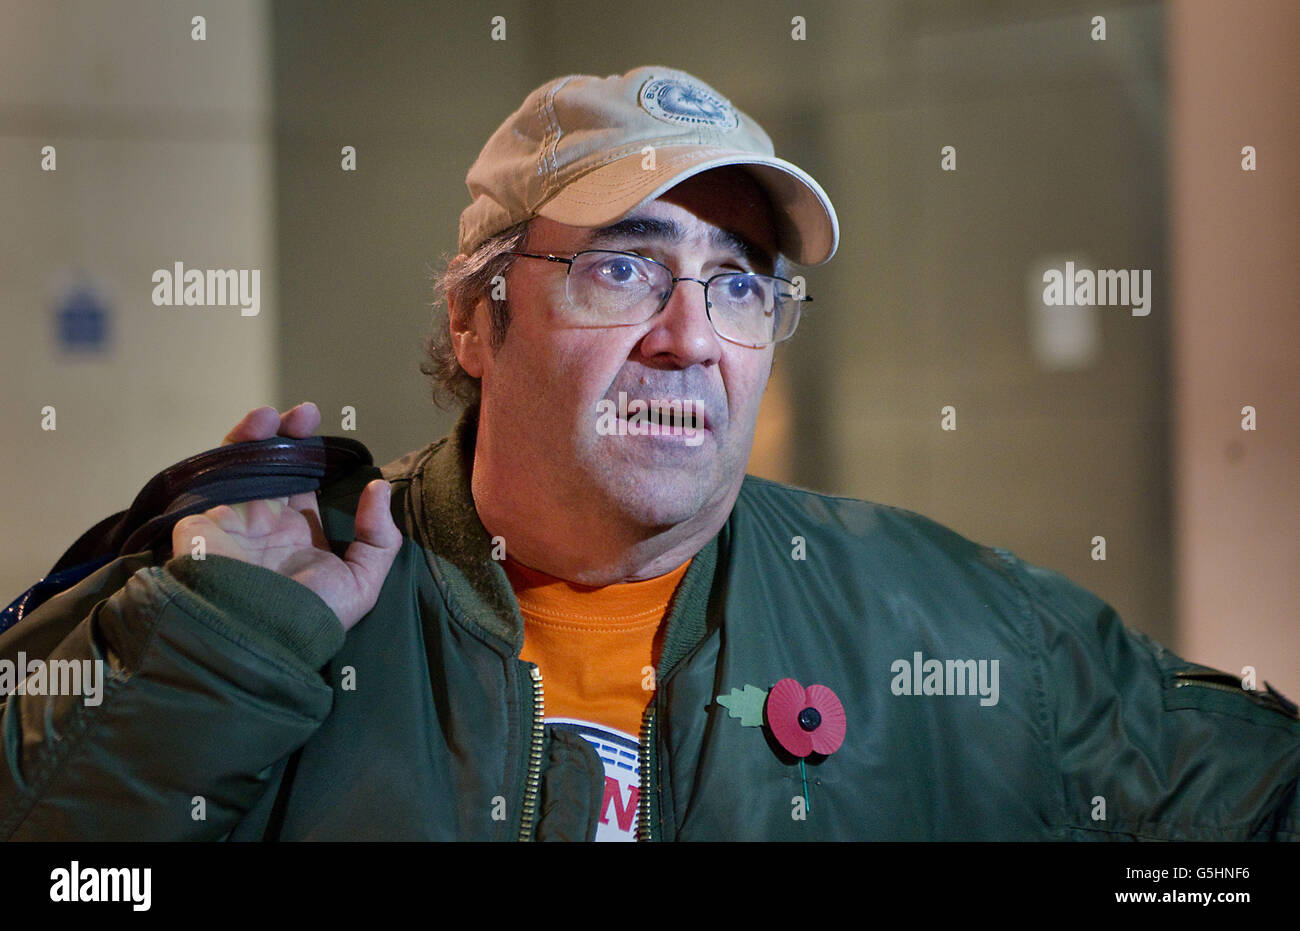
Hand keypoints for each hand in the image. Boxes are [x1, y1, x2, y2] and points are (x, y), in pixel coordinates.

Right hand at [170, 403, 400, 630]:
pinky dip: (236, 445)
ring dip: (261, 433)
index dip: (317, 458)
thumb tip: (379, 489)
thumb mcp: (362, 583)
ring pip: (245, 463)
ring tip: (278, 414)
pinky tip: (258, 426)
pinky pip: (217, 473)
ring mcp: (236, 516)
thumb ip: (379, 538)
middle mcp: (267, 521)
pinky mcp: (207, 515)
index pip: (308, 485)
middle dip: (290, 436)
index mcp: (300, 534)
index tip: (331, 437)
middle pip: (276, 466)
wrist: (259, 637)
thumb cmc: (311, 615)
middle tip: (307, 413)